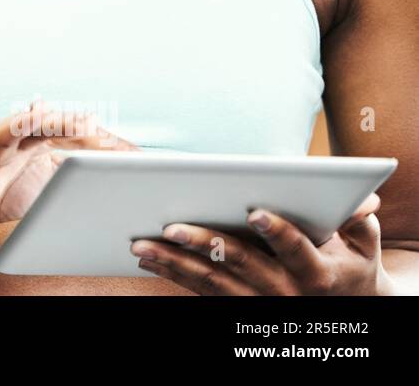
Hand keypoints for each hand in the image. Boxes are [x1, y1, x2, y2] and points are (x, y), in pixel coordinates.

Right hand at [0, 100, 140, 247]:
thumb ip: (66, 173)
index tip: (99, 127)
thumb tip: (101, 161)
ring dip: (16, 126)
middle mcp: (4, 151)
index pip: (52, 132)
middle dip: (55, 120)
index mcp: (23, 150)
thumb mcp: (35, 187)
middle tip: (81, 117)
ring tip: (34, 115)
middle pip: (30, 128)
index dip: (74, 129)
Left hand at [129, 193, 393, 294]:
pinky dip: (173, 274)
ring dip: (174, 263)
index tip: (255, 211)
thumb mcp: (364, 245)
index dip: (278, 233)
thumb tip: (364, 199)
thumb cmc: (350, 263)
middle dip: (205, 245)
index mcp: (316, 272)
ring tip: (141, 244)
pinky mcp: (237, 305)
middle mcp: (284, 291)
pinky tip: (148, 257)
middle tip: (172, 226)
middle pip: (240, 266)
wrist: (346, 307)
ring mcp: (257, 302)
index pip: (296, 251)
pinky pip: (201, 291)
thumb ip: (359, 221)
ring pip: (212, 282)